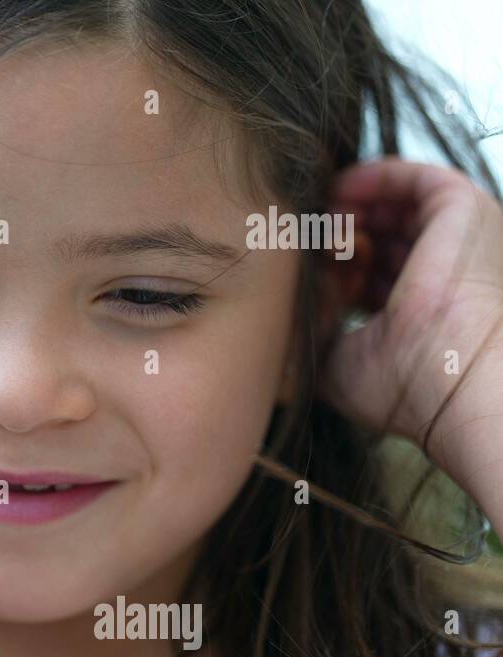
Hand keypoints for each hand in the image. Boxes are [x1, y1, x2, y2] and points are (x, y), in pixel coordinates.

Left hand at [321, 159, 502, 477]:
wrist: (450, 380)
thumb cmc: (401, 387)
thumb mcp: (335, 357)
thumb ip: (310, 322)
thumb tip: (286, 289)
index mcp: (415, 310)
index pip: (366, 273)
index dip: (326, 267)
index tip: (296, 272)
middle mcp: (439, 272)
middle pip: (377, 235)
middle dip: (331, 233)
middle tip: (300, 239)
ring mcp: (455, 240)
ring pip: (392, 205)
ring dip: (346, 205)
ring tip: (314, 219)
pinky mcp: (464, 209)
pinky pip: (413, 176)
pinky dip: (370, 177)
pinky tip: (336, 191)